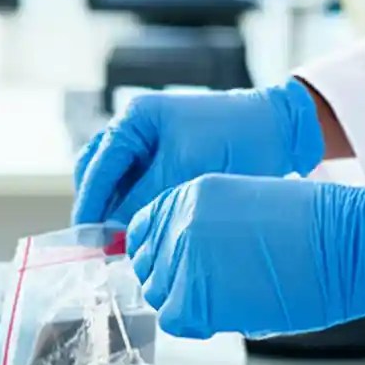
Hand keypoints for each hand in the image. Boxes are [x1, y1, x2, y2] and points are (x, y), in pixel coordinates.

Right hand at [72, 79, 325, 224]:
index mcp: (135, 119)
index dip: (88, 204)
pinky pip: (138, 190)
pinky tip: (137, 233)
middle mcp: (137, 131)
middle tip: (95, 245)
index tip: (83, 238)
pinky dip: (133, 210)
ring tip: (115, 245)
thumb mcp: (184, 169)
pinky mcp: (168, 164)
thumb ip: (142, 199)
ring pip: (117, 185)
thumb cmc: (237, 137)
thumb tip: (110, 232)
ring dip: (114, 212)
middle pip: (97, 173)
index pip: (96, 165)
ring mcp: (151, 147)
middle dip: (95, 208)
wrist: (282, 130)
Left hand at [126, 174, 364, 339]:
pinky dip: (195, 324)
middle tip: (208, 292)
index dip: (156, 255)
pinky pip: (175, 319)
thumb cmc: (315, 229)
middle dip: (173, 284)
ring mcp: (186, 257)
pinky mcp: (198, 294)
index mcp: (192, 195)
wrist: (348, 242)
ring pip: (159, 295)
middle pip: (148, 267)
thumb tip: (185, 262)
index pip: (144, 231)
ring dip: (186, 304)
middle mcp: (181, 222)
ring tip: (227, 300)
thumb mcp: (245, 207)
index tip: (170, 269)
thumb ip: (206, 228)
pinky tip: (227, 314)